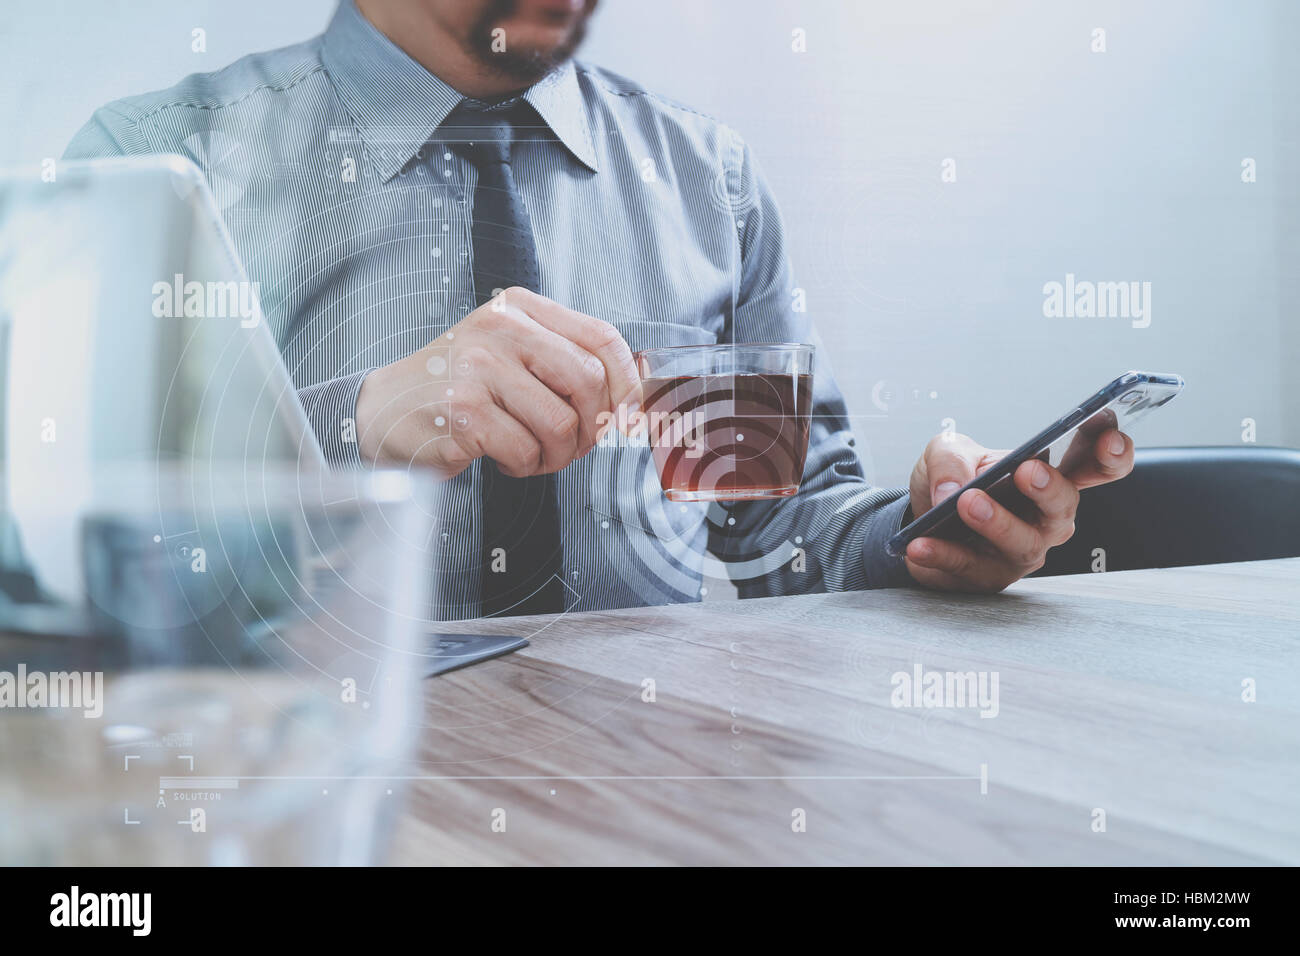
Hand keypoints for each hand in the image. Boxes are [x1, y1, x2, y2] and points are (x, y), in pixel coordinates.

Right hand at [355, 287, 641, 477]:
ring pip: (561, 424)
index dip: (627, 383)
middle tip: (569, 446)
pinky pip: (526, 450)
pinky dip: (523, 466)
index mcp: (520, 308)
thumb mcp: (513, 357)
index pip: (602, 337)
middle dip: (591, 429)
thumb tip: (636, 395)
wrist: (384, 410)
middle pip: (588, 382)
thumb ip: (566, 363)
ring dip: (554, 455)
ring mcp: (478, 366)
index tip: (627, 415)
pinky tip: (500, 457)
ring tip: (529, 453)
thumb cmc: (460, 389)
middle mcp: (500, 328)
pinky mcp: (463, 410)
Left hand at [903, 429, 1133, 591]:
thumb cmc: (954, 480)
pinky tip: (921, 544)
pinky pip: (970, 567)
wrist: (918, 519)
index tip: (1110, 440)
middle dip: (1049, 489)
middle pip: (1064, 507)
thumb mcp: (947, 452)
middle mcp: (1046, 519)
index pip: (1094, 467)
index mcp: (1049, 478)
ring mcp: (1022, 552)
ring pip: (1023, 543)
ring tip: (967, 503)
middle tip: (1027, 471)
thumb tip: (953, 490)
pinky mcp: (989, 577)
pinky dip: (944, 554)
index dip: (1112, 455)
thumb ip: (952, 458)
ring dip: (997, 522)